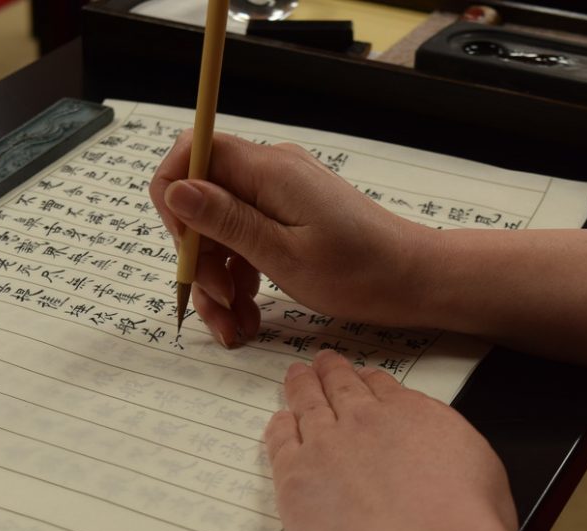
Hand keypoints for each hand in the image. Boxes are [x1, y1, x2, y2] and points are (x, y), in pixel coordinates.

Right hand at [149, 131, 436, 346]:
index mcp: (269, 171)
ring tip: (234, 324)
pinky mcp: (285, 218)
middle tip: (218, 302)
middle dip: (199, 256)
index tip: (185, 249)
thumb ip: (227, 220)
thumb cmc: (360, 271)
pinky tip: (247, 313)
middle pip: (201, 200)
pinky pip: (242, 242)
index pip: (193, 151)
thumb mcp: (283, 254)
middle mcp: (269, 173)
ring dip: (216, 279)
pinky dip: (238, 278)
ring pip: (218, 230)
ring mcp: (277, 196)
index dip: (173, 197)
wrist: (412, 280)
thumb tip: (176, 189)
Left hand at [264, 350, 516, 530]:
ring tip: (296, 377)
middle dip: (331, 371)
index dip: (368, 380)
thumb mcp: (482, 472)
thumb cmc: (467, 527)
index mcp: (413, 416)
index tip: (361, 377)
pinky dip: (279, 427)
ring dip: (301, 386)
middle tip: (321, 362)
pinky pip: (280, 441)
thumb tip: (440, 457)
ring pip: (307, 404)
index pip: (383, 388)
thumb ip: (450, 451)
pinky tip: (279, 423)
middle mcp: (365, 421)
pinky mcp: (295, 477)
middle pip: (341, 386)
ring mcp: (326, 445)